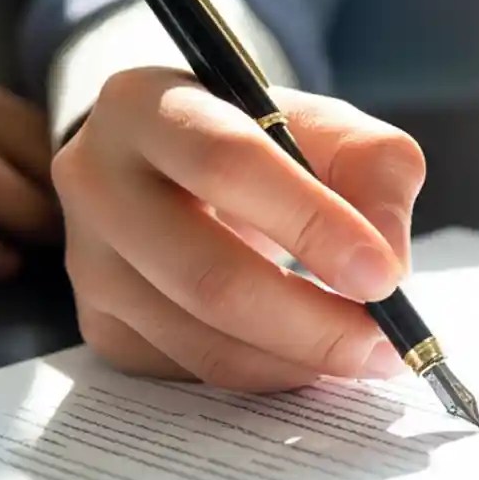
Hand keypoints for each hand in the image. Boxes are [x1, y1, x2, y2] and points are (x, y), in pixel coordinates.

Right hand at [52, 68, 424, 391]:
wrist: (170, 166)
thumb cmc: (256, 138)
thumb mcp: (323, 125)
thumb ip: (375, 171)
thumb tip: (389, 265)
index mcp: (145, 105)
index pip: (228, 164)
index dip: (313, 225)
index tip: (384, 277)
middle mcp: (97, 182)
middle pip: (208, 275)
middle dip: (313, 323)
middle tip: (386, 344)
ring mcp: (88, 263)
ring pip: (202, 340)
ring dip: (299, 361)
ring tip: (363, 354)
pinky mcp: (102, 325)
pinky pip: (194, 371)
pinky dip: (267, 374)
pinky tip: (307, 356)